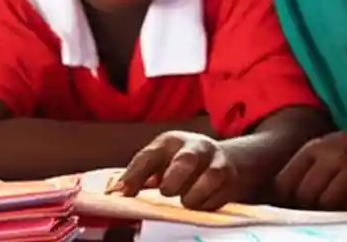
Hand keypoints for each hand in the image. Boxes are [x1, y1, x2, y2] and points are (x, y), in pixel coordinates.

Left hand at [112, 131, 249, 210]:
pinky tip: (200, 204)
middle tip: (166, 192)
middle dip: (174, 180)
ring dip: (194, 195)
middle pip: (186, 160)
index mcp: (171, 141)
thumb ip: (139, 175)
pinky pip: (219, 196)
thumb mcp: (160, 161)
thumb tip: (115, 193)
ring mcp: (217, 162)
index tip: (122, 193)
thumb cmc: (181, 163)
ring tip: (185, 201)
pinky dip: (206, 204)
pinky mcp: (231, 179)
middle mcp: (196, 147)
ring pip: (210, 177)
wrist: (225, 160)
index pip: (150, 155)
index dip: (134, 175)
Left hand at [274, 128, 346, 209]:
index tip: (284, 206)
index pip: (285, 182)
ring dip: (325, 210)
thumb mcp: (327, 149)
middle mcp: (333, 155)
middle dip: (304, 207)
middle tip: (309, 208)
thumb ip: (304, 169)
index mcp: (316, 147)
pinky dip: (345, 210)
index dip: (282, 199)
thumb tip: (278, 196)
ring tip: (331, 205)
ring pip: (326, 204)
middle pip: (304, 196)